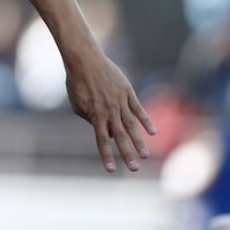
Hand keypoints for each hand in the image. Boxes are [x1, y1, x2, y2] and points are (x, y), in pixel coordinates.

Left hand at [66, 54, 156, 172]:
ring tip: (145, 156)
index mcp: (96, 114)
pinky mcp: (127, 91)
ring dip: (138, 141)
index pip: (101, 140)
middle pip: (119, 136)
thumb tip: (106, 133)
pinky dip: (145, 120)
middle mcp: (110, 110)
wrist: (84, 59)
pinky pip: (138, 108)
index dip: (106, 155)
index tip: (110, 170)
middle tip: (134, 169)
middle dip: (127, 153)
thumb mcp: (78, 103)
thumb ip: (90, 119)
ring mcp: (120, 101)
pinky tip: (153, 132)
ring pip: (131, 125)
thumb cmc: (77, 82)